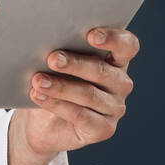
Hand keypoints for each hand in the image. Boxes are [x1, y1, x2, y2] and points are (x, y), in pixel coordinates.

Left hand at [12, 27, 138, 161]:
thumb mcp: (56, 65)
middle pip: (103, 71)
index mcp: (115, 60)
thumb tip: (45, 40)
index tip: (91, 35)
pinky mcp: (104, 129)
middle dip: (76, 63)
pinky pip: (80, 115)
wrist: (41, 123)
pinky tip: (38, 95)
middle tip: (52, 58)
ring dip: (61, 86)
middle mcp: (120, 83)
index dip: (113, 39)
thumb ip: (61, 52)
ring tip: (38, 80)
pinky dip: (57, 104)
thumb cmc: (52, 82)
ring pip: (89, 94)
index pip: (126, 46)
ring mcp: (114, 108)